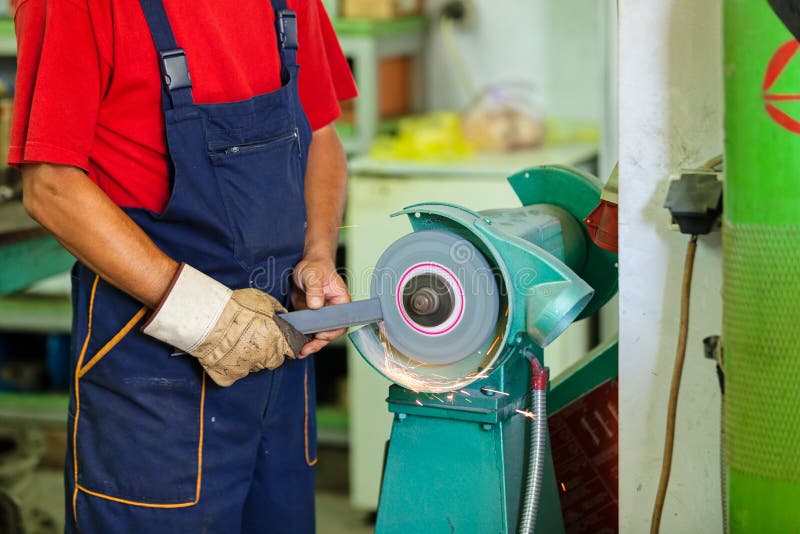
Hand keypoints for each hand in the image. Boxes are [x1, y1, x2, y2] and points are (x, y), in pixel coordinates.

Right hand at [142, 264, 305, 386]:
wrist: (207, 319)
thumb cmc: (233, 307)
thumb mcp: (261, 300)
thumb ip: (275, 308)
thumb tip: (282, 312)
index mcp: (275, 339)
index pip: (289, 351)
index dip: (284, 347)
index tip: (279, 344)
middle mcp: (264, 356)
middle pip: (272, 361)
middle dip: (267, 353)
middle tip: (253, 341)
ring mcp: (247, 368)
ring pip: (253, 367)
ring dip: (249, 359)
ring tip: (236, 344)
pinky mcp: (229, 376)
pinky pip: (234, 374)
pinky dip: (231, 367)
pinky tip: (225, 354)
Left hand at [292, 256, 350, 355]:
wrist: (306, 265)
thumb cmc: (315, 267)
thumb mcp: (314, 275)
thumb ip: (315, 289)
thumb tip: (316, 304)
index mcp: (341, 301)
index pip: (341, 322)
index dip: (331, 332)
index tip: (320, 335)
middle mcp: (333, 311)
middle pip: (330, 332)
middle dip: (318, 342)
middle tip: (306, 349)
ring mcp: (321, 315)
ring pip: (319, 334)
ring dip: (310, 344)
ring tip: (299, 352)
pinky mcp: (310, 316)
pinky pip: (308, 330)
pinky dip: (303, 338)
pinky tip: (295, 344)